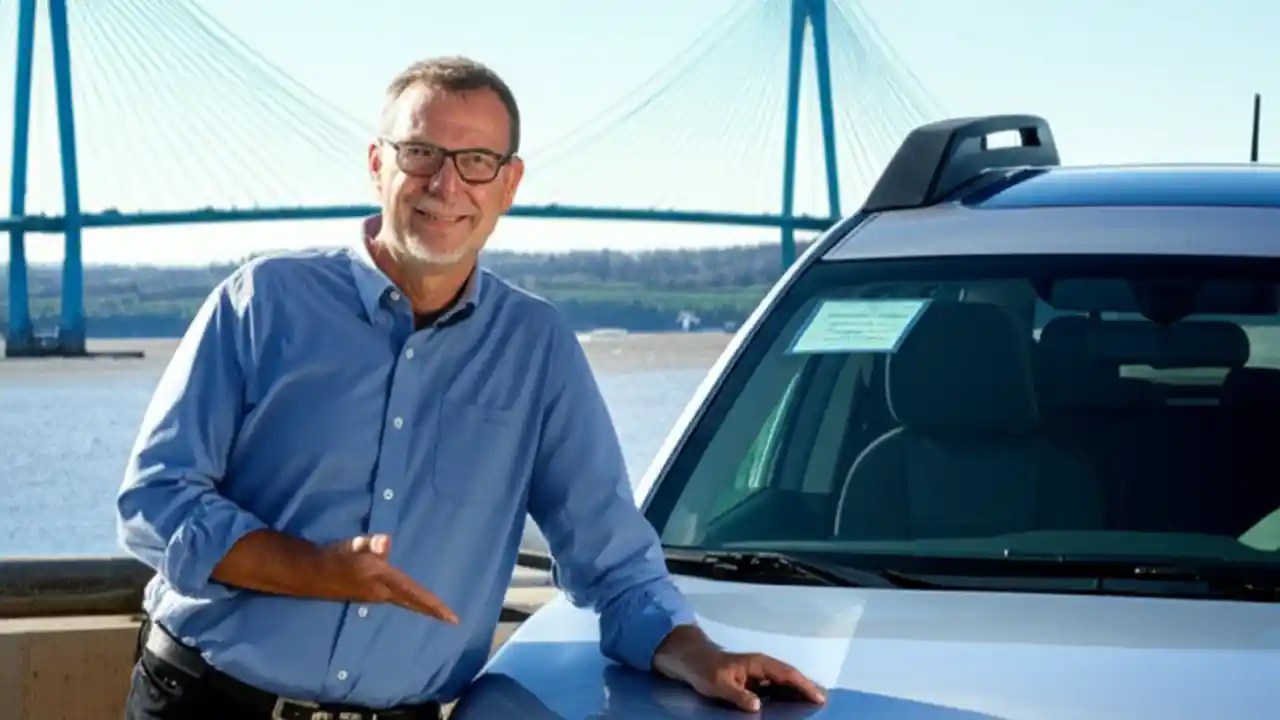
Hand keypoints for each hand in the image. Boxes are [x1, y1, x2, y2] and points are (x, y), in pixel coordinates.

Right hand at [320, 533, 458, 623]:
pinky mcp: (368, 595)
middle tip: (452, 618)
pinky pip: (396, 597)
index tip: (451, 617)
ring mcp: (374, 597)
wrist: (309, 574)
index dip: (432, 604)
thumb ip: (371, 546)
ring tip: (438, 609)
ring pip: (404, 600)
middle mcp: (380, 594)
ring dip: (421, 604)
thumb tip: (384, 540)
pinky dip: (410, 599)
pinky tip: (415, 600)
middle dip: (432, 609)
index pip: (413, 593)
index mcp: (381, 581)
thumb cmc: (334, 558)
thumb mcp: (352, 548)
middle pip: (412, 602)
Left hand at [652, 625, 825, 712]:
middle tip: (824, 702)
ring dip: (798, 693)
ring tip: (813, 706)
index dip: (804, 685)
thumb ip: (738, 695)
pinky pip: (774, 688)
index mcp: (758, 664)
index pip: (787, 674)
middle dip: (807, 688)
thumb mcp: (719, 684)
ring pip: (784, 683)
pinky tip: (790, 707)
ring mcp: (758, 674)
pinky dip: (786, 696)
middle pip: (790, 677)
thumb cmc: (704, 669)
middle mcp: (762, 667)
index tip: (819, 697)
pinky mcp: (753, 681)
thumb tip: (758, 706)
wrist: (689, 660)